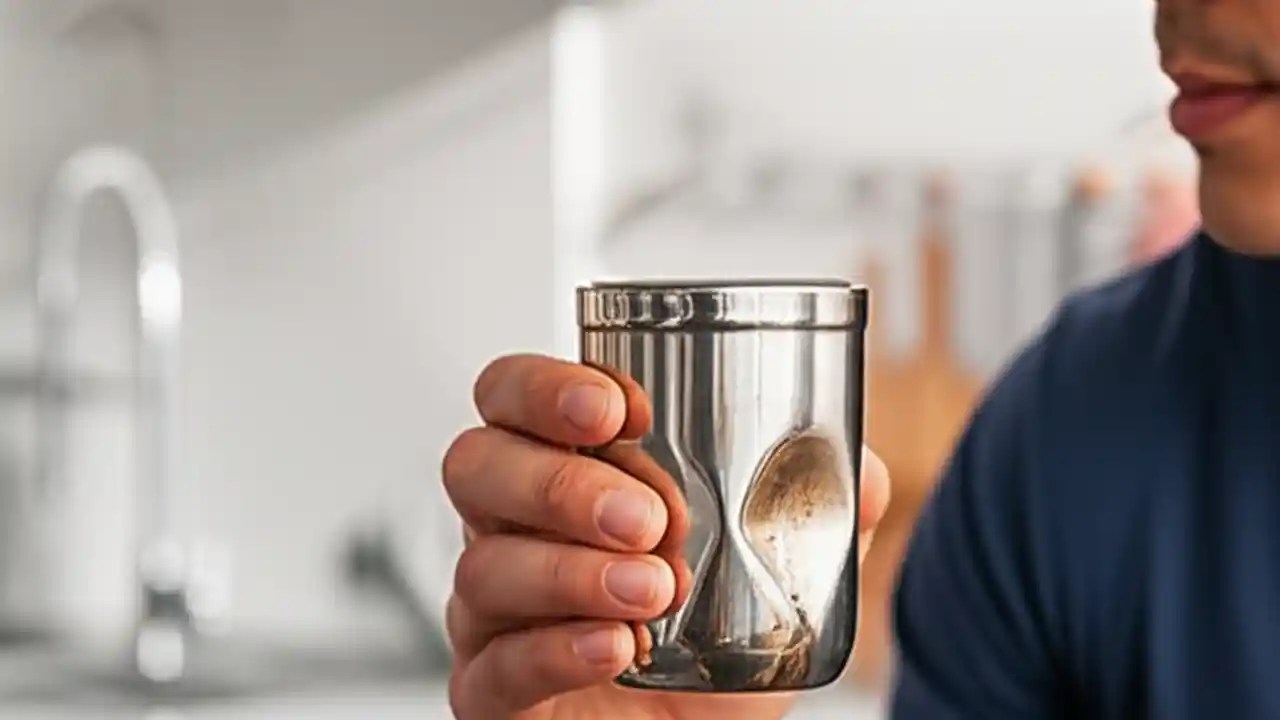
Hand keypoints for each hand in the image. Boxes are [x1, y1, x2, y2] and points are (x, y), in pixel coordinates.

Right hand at [442, 354, 890, 719]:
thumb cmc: (715, 649)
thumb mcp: (775, 572)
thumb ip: (811, 512)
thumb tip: (860, 472)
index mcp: (565, 472)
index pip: (513, 397)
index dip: (547, 388)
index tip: (622, 409)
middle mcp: (512, 530)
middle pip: (476, 465)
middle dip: (560, 481)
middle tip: (648, 515)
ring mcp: (492, 613)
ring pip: (485, 566)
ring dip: (572, 571)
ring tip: (654, 590)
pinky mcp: (490, 692)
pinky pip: (492, 666)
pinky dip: (554, 649)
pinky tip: (614, 647)